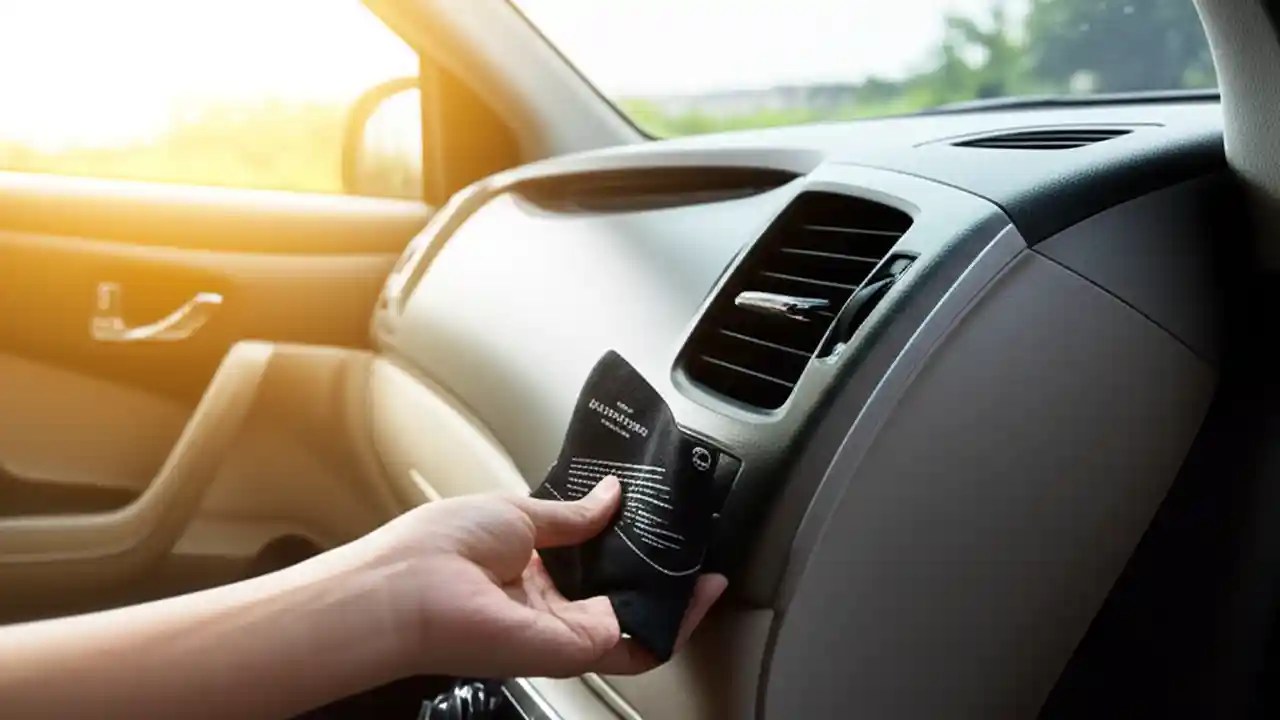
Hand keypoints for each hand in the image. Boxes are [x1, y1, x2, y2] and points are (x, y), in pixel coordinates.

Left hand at [363, 477, 726, 678]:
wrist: (410, 588)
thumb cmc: (440, 547)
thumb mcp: (519, 511)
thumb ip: (573, 514)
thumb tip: (611, 496)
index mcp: (529, 570)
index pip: (593, 562)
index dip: (629, 547)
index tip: (659, 525)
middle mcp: (548, 605)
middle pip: (620, 596)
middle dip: (661, 576)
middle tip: (695, 551)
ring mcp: (562, 631)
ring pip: (637, 625)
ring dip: (679, 603)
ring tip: (709, 573)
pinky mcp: (574, 649)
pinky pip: (636, 645)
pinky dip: (673, 623)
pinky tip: (698, 595)